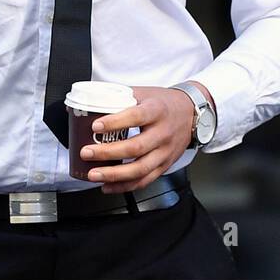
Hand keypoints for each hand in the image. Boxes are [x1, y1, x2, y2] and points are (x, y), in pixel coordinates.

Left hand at [78, 83, 212, 193]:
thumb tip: (92, 100)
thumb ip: (120, 97)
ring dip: (114, 175)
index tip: (95, 126)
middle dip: (108, 153)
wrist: (192, 113)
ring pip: (140, 168)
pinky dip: (125, 186)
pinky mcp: (165, 165)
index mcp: (157, 110)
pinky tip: (108, 186)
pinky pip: (145, 180)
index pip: (136, 117)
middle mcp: (163, 133)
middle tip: (87, 153)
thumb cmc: (164, 103)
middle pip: (136, 147)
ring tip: (93, 174)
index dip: (115, 122)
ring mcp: (165, 151)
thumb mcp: (144, 93)